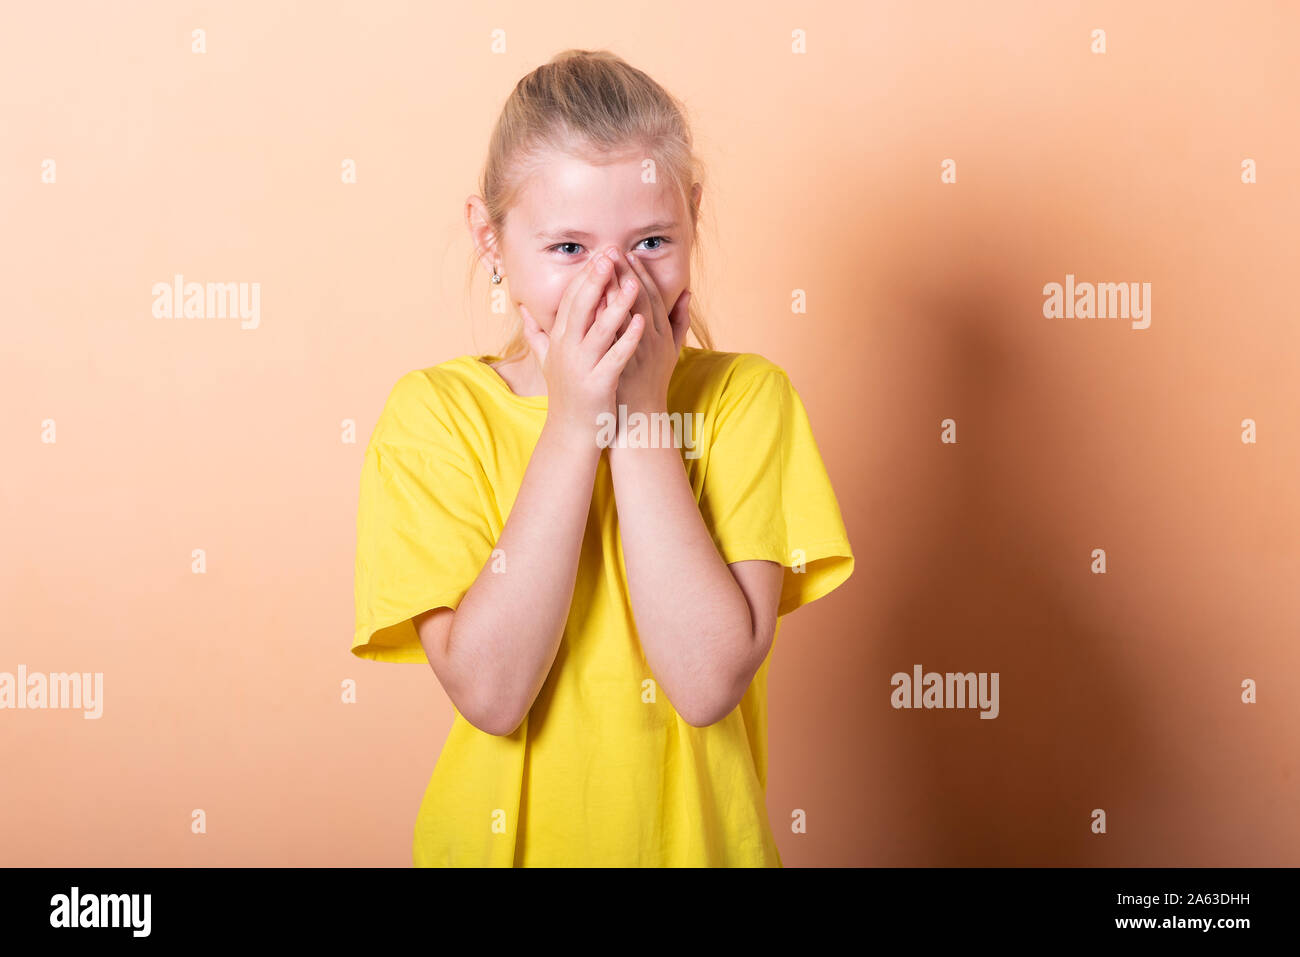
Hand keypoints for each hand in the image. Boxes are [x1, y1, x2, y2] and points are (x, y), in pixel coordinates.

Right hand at [517, 248, 644, 448]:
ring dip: (617, 304)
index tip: (600, 255)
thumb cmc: (566, 394)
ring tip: (634, 282)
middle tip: (612, 254)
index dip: (586, 276)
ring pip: (600, 330)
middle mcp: (566, 350)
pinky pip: (615, 357)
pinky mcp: (598, 384)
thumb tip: (522, 310)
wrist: (571, 433)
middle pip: (581, 307)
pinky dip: (628, 339)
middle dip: (597, 280)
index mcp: (558, 340)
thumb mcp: (546, 360)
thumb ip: (536, 333)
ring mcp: (581, 367)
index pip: (571, 300)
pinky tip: (643, 323)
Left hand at [607, 250, 690, 414]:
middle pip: (638, 301)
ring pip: (625, 316)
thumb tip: (688, 292)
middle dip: (625, 274)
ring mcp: (636, 354)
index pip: (652, 297)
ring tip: (601, 268)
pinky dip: (604, 319)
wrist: (641, 419)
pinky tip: (593, 303)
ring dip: (613, 290)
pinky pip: (612, 338)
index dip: (641, 275)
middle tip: (611, 250)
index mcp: (663, 335)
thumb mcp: (673, 351)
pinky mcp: (620, 366)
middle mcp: (652, 342)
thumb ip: (680, 321)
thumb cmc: (653, 383)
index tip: (629, 254)